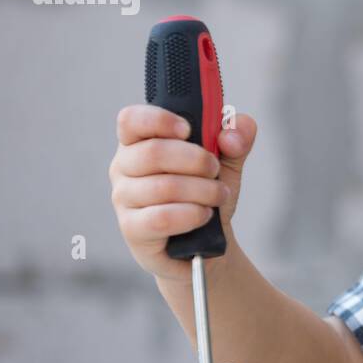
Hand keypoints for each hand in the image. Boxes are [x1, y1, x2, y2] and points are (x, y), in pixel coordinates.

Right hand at [108, 104, 257, 281]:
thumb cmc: (205, 193)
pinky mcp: (132, 229)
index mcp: (140, 141)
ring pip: (163, 187)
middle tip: (215, 170)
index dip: (160, 120)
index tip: (189, 129)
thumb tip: (231, 135)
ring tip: (218, 196)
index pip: (131, 120)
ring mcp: (124, 199)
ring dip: (203, 191)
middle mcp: (124, 167)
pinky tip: (204, 215)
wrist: (204, 241)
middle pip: (153, 153)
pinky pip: (162, 218)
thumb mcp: (227, 160)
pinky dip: (192, 215)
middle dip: (197, 160)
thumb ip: (237, 137)